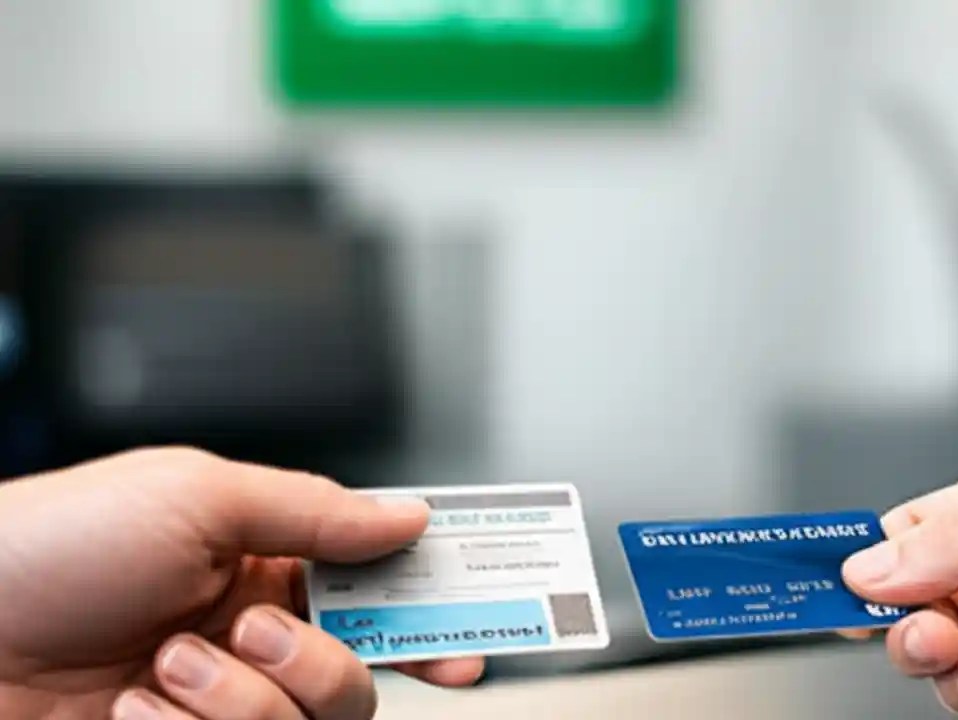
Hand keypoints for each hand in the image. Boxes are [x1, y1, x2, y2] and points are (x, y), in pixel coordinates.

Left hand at [0, 448, 483, 718]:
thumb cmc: (58, 543)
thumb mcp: (198, 495)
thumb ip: (318, 510)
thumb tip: (411, 516)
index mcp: (265, 566)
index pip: (376, 589)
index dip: (432, 613)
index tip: (475, 639)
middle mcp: (252, 640)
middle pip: (359, 678)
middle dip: (316, 661)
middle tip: (259, 630)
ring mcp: (218, 706)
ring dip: (238, 699)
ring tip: (164, 668)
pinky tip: (129, 708)